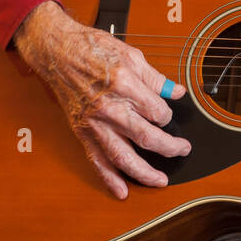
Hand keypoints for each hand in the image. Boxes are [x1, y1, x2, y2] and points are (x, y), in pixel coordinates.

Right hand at [12, 0, 190, 198]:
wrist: (57, 50)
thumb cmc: (92, 49)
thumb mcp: (131, 54)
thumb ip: (155, 78)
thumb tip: (176, 92)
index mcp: (124, 84)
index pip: (158, 111)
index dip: (168, 116)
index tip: (167, 115)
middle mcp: (109, 107)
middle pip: (146, 137)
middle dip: (169, 148)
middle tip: (182, 150)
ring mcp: (94, 122)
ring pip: (122, 156)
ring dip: (144, 173)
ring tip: (161, 181)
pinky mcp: (82, 131)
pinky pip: (96, 159)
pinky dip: (109, 178)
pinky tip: (122, 191)